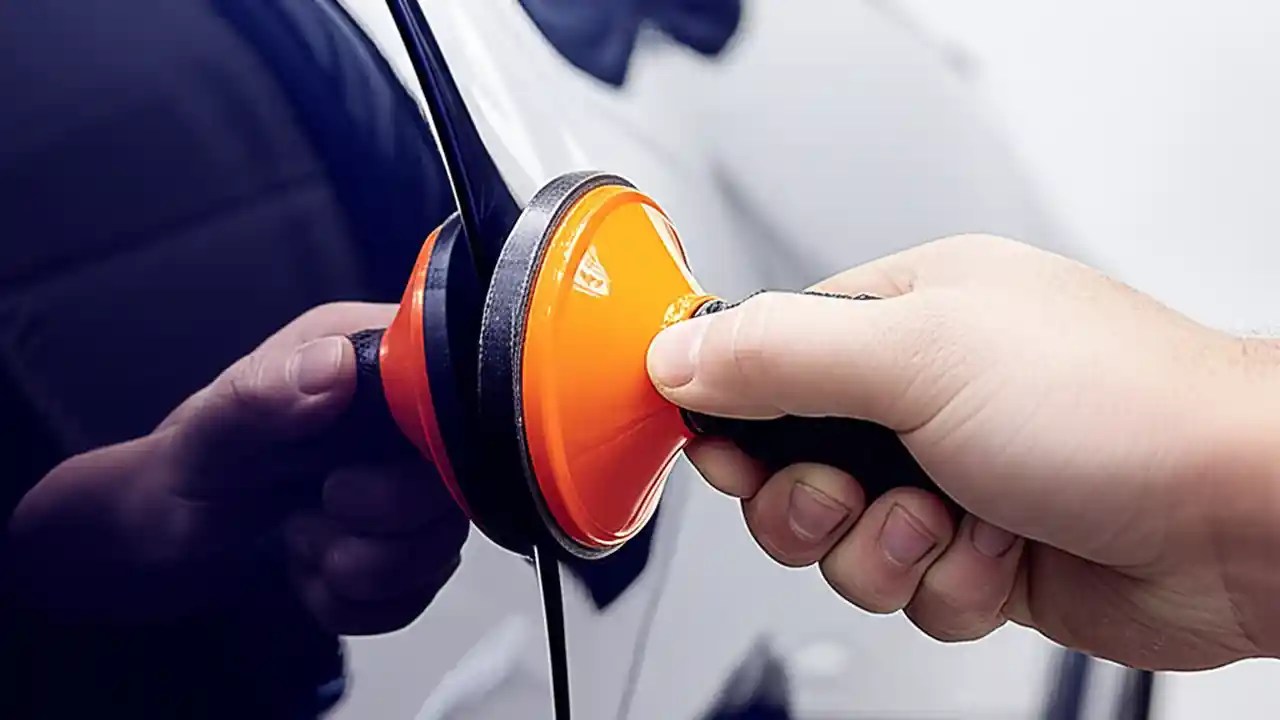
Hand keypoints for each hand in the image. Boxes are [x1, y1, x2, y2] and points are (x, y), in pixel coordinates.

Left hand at [8, 303, 467, 634]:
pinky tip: (312, 571)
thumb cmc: (191, 464)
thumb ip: (266, 392)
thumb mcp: (212, 427)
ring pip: (440, 551)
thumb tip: (336, 365)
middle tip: (316, 502)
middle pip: (459, 485)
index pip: (456, 389)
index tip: (352, 469)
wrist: (170, 539)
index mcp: (377, 362)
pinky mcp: (413, 552)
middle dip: (375, 520)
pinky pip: (414, 598)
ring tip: (300, 538)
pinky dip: (352, 603)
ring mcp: (419, 489)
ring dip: (354, 567)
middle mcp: (412, 423)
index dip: (424, 440)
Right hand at [647, 234, 1279, 669]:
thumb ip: (780, 353)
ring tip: (950, 521)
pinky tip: (1001, 552)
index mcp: (908, 315)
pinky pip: (911, 590)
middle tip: (854, 491)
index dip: (733, 410)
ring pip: (845, 543)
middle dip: (815, 502)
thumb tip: (679, 355)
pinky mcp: (985, 550)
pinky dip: (949, 585)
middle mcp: (927, 395)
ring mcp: (956, 476)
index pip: (771, 355)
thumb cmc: (1119, 408)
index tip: (724, 448)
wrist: (1239, 517)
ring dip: (889, 550)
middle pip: (794, 463)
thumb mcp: (920, 355)